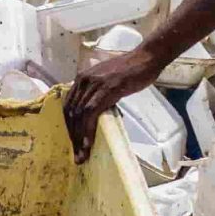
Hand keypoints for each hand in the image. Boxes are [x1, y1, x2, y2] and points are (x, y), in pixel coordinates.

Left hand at [64, 45, 165, 161]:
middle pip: (71, 113)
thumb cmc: (132, 71)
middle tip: (77, 156)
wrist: (146, 59)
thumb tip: (95, 113)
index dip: (69, 127)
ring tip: (82, 156)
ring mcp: (94, 85)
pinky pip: (91, 114)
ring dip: (79, 139)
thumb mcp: (108, 81)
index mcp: (82, 78)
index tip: (74, 143)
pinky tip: (89, 144)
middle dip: (72, 137)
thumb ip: (98, 93)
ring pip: (79, 116)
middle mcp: (83, 80)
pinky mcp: (105, 90)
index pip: (68, 106)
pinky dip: (88, 131)